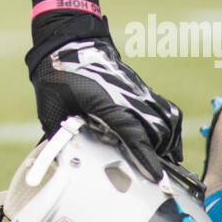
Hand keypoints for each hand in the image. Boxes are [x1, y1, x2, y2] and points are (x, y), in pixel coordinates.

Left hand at [27, 30, 182, 180]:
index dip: (147, 157)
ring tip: (168, 164)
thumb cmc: (58, 75)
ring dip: (169, 142)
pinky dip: (170, 127)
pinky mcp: (139, 88)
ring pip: (166, 119)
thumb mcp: (51, 109)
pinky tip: (168, 143)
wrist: (69, 43)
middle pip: (157, 130)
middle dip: (161, 155)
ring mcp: (136, 90)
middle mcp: (127, 95)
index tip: (157, 176)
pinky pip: (164, 109)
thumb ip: (59, 136)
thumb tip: (59, 161)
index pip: (134, 133)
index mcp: (105, 101)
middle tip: (159, 178)